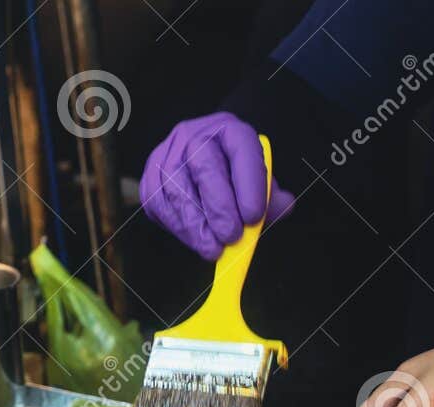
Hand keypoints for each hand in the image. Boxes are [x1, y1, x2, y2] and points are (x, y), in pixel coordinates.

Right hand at [139, 112, 295, 258]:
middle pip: (204, 168)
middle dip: (218, 208)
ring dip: (196, 226)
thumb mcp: (260, 182)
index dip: (248, 184)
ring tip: (213, 249)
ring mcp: (168, 154)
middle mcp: (194, 135)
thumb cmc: (236, 178)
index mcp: (229, 131)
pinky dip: (178, 227)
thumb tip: (283, 207)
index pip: (241, 149)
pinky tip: (195, 239)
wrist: (205, 166)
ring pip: (177, 190)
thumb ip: (273, 197)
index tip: (253, 217)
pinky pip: (159, 204)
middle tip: (231, 237)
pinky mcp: (150, 177)